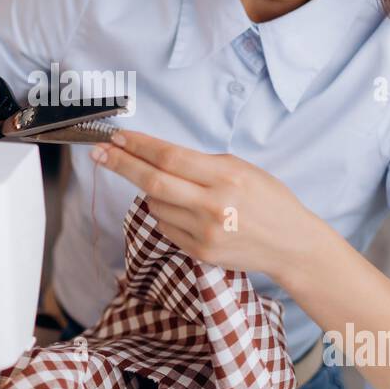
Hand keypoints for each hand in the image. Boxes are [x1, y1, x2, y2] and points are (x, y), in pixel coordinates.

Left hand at [90, 129, 323, 278]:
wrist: (290, 245)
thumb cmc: (268, 200)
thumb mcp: (242, 169)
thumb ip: (201, 165)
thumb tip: (157, 157)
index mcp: (226, 177)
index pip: (170, 158)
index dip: (139, 146)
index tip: (117, 137)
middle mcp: (213, 206)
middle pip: (153, 182)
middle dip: (121, 164)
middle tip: (99, 152)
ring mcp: (204, 233)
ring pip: (156, 205)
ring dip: (151, 191)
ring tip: (169, 187)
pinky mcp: (199, 252)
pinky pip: (166, 226)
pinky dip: (164, 213)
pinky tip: (182, 209)